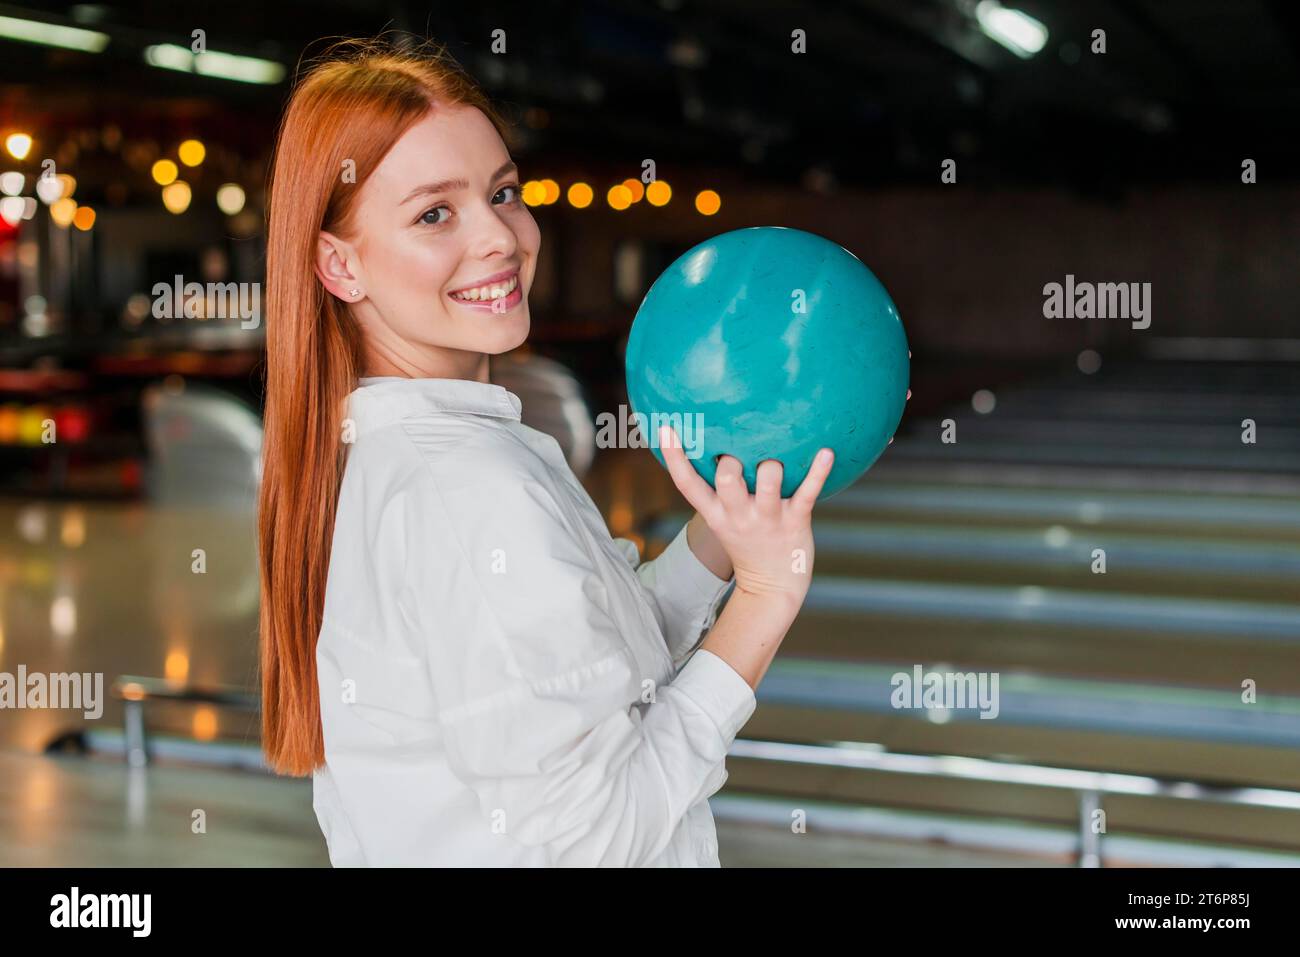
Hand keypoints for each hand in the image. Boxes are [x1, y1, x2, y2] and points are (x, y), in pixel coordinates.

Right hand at [658, 425, 832, 606]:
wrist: (774, 587)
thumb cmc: (748, 543)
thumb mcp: (723, 521)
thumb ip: (718, 491)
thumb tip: (717, 451)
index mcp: (716, 514)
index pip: (688, 485)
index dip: (675, 458)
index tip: (667, 430)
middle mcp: (738, 515)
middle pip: (726, 480)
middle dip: (731, 461)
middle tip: (738, 453)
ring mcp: (768, 518)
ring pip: (768, 483)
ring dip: (771, 465)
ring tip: (777, 456)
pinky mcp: (796, 521)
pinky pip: (808, 493)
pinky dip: (817, 471)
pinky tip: (826, 452)